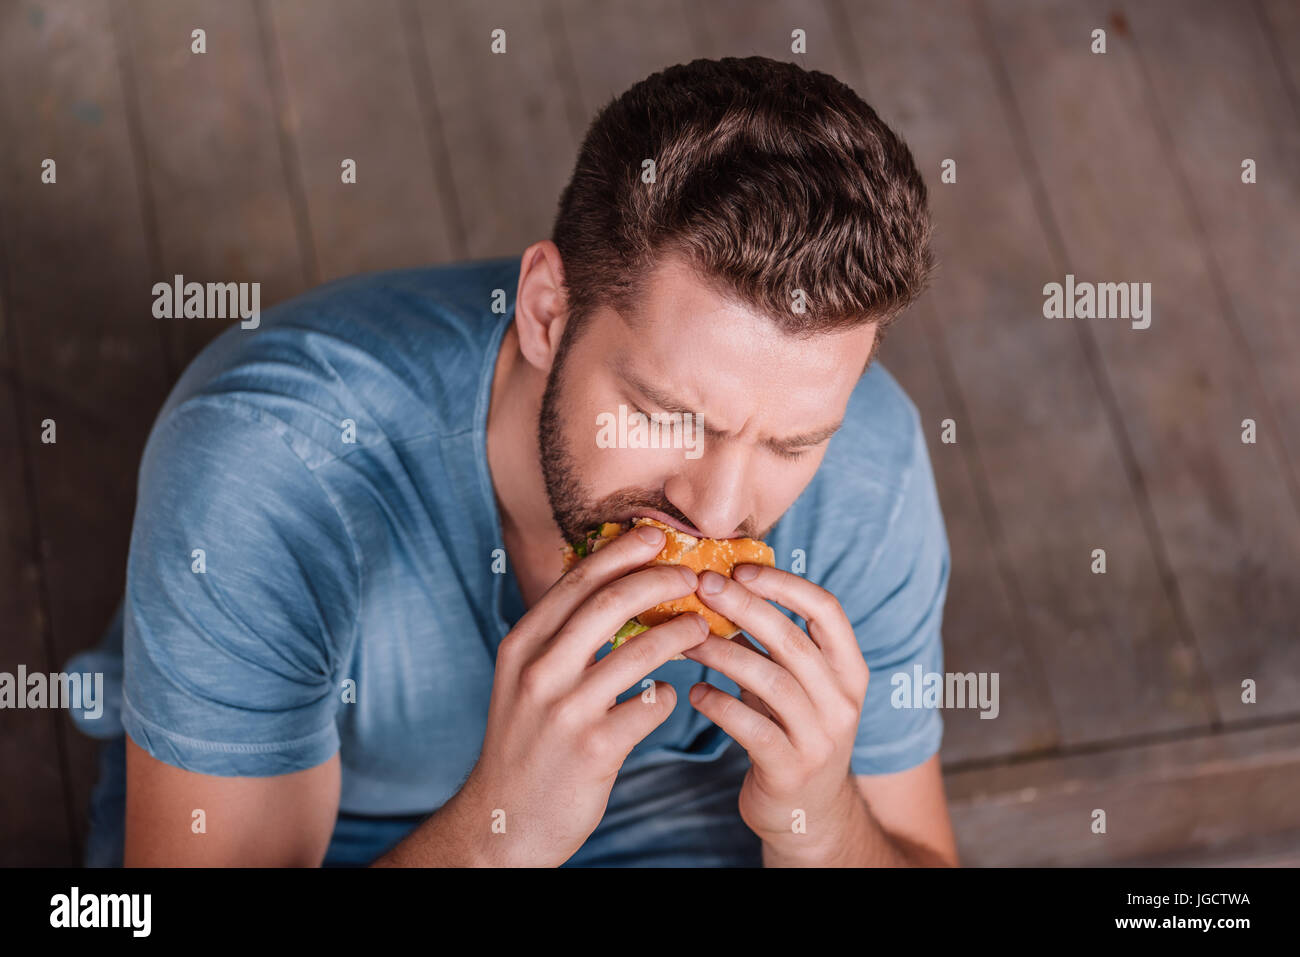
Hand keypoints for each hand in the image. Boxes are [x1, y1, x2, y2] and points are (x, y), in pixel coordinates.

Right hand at [451, 523, 708, 866]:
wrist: (503, 820)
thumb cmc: (525, 741)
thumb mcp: (524, 679)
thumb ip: (559, 637)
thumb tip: (612, 586)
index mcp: (522, 644)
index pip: (578, 581)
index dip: (622, 552)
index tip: (656, 536)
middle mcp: (539, 670)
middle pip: (611, 602)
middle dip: (661, 580)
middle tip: (693, 576)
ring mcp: (566, 709)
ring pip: (640, 650)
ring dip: (681, 633)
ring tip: (703, 628)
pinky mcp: (594, 747)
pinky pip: (650, 705)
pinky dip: (669, 695)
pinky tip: (670, 696)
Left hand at [683, 565, 869, 861]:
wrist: (807, 815)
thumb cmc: (792, 732)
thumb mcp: (797, 685)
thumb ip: (774, 643)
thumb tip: (722, 584)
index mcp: (849, 669)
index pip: (827, 611)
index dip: (784, 584)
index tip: (740, 568)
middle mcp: (842, 701)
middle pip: (793, 640)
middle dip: (744, 607)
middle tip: (702, 586)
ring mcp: (821, 738)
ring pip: (770, 680)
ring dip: (722, 653)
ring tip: (686, 639)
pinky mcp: (791, 770)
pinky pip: (751, 728)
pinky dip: (719, 705)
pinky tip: (694, 693)